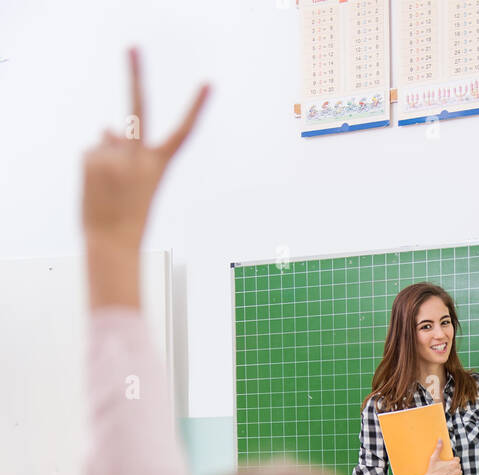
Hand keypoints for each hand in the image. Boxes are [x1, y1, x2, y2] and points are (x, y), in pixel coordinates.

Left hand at [83, 49, 209, 252]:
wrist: (111, 245)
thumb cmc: (129, 220)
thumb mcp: (136, 186)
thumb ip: (125, 153)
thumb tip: (106, 126)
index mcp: (158, 166)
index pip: (182, 133)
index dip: (196, 107)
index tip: (208, 83)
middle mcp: (139, 157)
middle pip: (138, 109)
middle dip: (135, 73)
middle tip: (133, 46)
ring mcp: (115, 156)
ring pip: (107, 142)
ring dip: (105, 160)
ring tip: (108, 189)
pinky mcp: (93, 158)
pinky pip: (91, 152)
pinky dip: (92, 166)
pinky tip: (97, 188)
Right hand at [424, 439, 461, 474]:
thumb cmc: (432, 471)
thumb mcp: (434, 458)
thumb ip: (438, 448)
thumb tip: (440, 439)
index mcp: (454, 463)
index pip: (457, 460)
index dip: (452, 461)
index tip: (447, 464)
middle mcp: (457, 470)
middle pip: (458, 466)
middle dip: (454, 467)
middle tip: (446, 469)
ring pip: (459, 473)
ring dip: (455, 473)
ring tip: (447, 474)